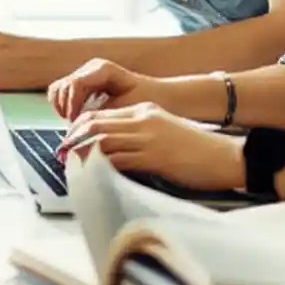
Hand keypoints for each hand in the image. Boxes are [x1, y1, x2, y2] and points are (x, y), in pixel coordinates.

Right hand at [47, 59, 170, 120]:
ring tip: (77, 124)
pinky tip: (76, 120)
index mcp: (102, 70)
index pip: (75, 84)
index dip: (72, 106)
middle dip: (66, 110)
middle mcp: (90, 68)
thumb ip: (101, 118)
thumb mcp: (125, 111)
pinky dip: (63, 108)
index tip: (77, 124)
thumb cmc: (146, 103)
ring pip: (58, 90)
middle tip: (77, 128)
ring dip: (63, 109)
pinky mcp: (81, 84)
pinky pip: (60, 94)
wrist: (158, 96)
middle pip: (63, 87)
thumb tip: (81, 130)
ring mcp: (84, 74)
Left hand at [59, 103, 243, 190]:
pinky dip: (101, 167)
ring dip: (82, 154)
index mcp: (144, 109)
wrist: (224, 156)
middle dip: (73, 140)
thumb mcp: (163, 131)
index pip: (99, 114)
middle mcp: (143, 119)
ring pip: (102, 140)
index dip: (78, 128)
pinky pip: (119, 159)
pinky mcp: (155, 157)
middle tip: (60, 155)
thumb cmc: (196, 150)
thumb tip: (111, 152)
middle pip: (95, 124)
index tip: (67, 142)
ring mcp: (148, 137)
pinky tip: (92, 175)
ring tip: (70, 166)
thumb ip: (138, 136)